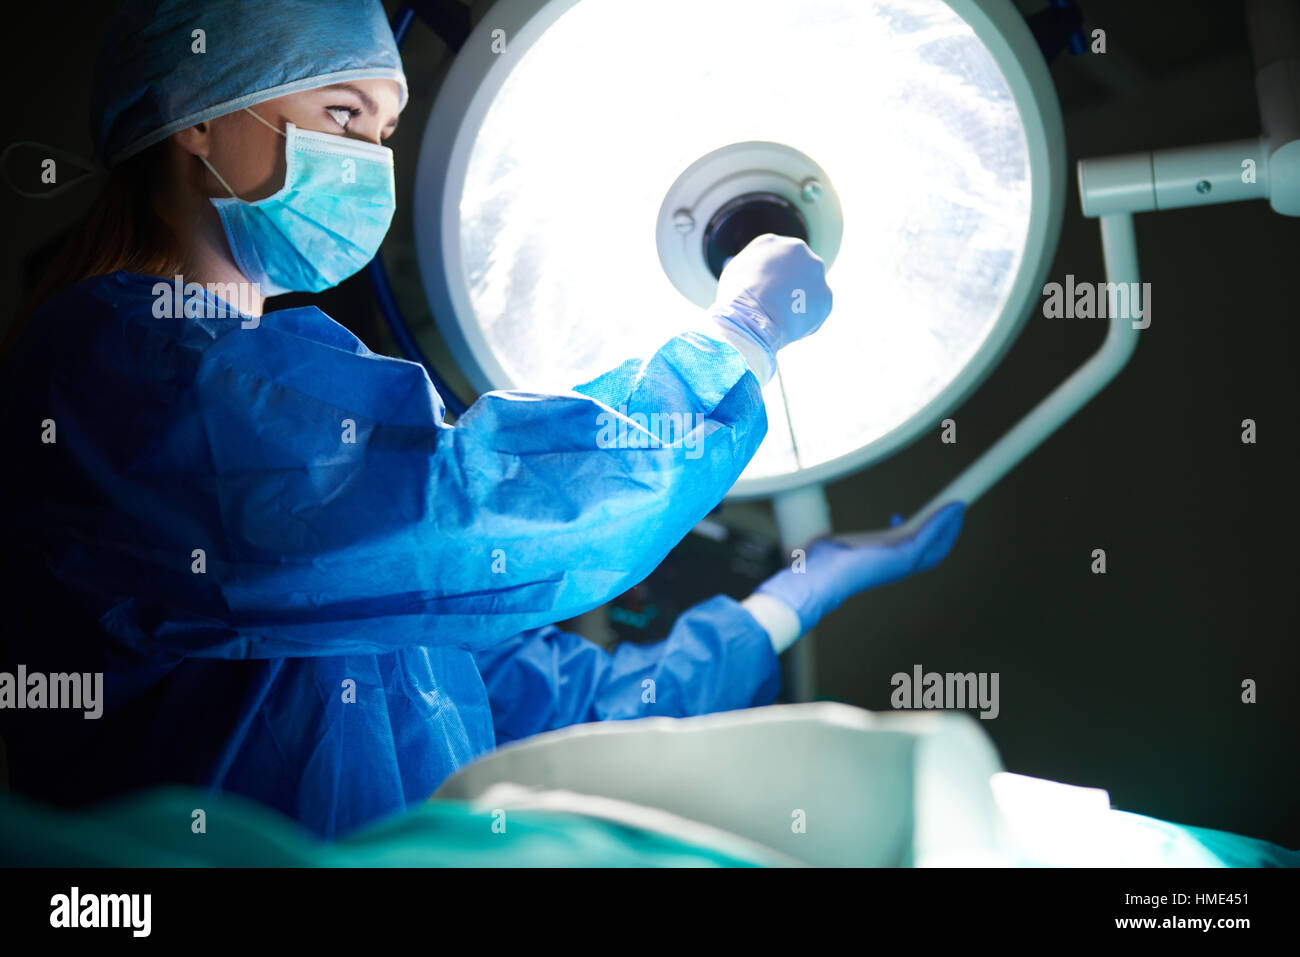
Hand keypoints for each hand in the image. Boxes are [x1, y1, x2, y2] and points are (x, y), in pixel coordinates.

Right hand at [708, 234, 832, 364]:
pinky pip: (817, 310)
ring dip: (800, 303)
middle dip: (790, 287)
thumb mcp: (734, 274)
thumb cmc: (736, 299)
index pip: (775, 259)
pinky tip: (790, 329)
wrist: (751, 319)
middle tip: (777, 307)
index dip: (771, 279)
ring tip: (782, 321)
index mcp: (771, 243)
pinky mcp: (826, 295)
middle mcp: (797, 249)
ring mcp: (815, 271)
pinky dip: (806, 320)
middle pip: (796, 269)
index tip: (766, 293)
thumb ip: (749, 269)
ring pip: (809, 290)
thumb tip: (753, 274)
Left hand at [754, 502, 965, 632]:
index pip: (912, 548)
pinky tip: (951, 506)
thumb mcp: (836, 545)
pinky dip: (943, 520)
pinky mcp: (904, 556)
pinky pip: (931, 534)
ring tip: (958, 505)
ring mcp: (903, 563)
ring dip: (950, 523)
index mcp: (884, 562)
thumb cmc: (821, 565)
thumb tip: (823, 538)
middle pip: (934, 550)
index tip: (916, 512)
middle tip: (952, 508)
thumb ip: (839, 543)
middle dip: (946, 530)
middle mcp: (897, 565)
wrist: (818, 575)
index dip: (920, 532)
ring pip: (938, 543)